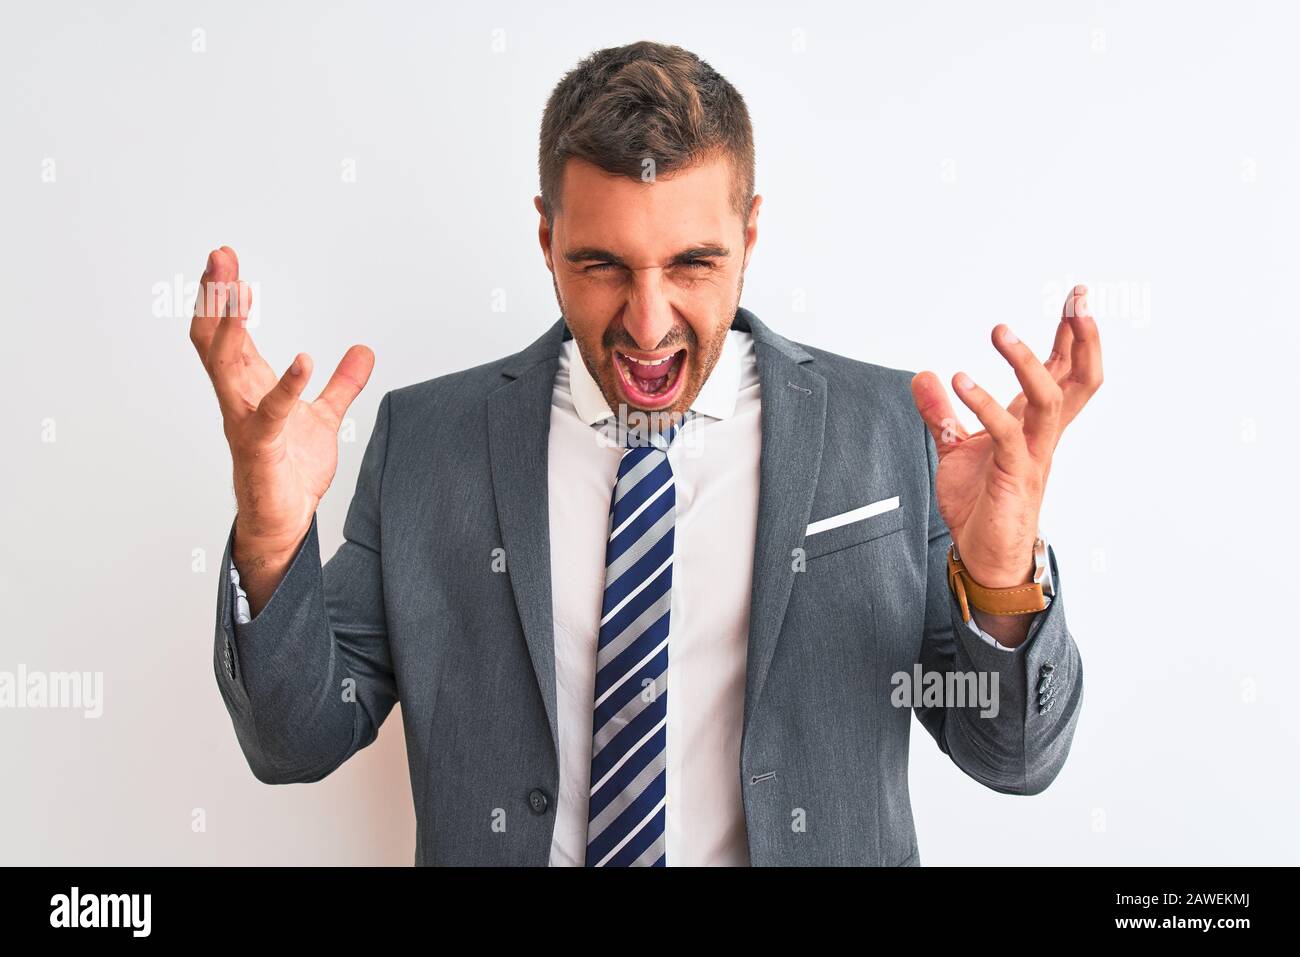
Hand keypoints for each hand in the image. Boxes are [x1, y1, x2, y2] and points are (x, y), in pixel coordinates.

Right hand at [189, 246, 373, 605]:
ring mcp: (244, 420)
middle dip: (215, 296)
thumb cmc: (292, 470)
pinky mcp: (262, 447)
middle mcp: (237, 397)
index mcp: (247, 385)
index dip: (223, 296)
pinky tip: (304, 360)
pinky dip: (288, 385)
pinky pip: (271, 411)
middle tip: (220, 257)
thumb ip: (342, 383)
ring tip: (240, 290)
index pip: (225, 331)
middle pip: (213, 337)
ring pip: (225, 366)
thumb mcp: (325, 417)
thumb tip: (364, 350)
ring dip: (230, 326)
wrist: (286, 520)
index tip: (225, 259)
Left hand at [910, 284, 1102, 588]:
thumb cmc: (980, 504)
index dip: (1071, 336)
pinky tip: (959, 381)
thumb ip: (942, 412)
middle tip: (1078, 297)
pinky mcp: (1014, 476)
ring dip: (1026, 362)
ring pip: (1047, 399)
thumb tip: (923, 376)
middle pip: (1078, 379)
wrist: (983, 554)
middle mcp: (1042, 435)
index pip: (1062, 372)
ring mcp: (1032, 454)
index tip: (1075, 298)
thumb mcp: (953, 448)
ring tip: (999, 330)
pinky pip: (1006, 433)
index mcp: (1033, 425)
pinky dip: (983, 404)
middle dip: (1081, 336)